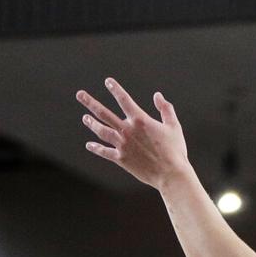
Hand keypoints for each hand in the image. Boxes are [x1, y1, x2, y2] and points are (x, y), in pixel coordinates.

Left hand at [76, 78, 190, 189]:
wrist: (171, 174)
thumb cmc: (175, 150)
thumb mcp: (174, 127)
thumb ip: (166, 109)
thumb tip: (158, 95)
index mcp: (140, 121)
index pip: (124, 100)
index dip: (115, 89)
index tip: (108, 82)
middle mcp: (127, 130)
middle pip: (104, 113)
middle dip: (90, 102)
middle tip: (79, 94)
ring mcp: (122, 145)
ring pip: (101, 131)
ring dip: (91, 123)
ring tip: (85, 118)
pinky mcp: (121, 159)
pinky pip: (105, 152)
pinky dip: (96, 148)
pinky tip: (89, 145)